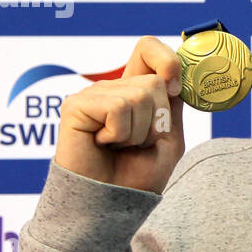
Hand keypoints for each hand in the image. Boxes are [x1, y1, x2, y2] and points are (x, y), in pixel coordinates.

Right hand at [54, 36, 185, 192]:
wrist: (113, 203)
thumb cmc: (138, 174)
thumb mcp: (169, 136)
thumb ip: (172, 102)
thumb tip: (172, 74)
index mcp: (134, 90)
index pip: (148, 48)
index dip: (168, 61)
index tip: (175, 91)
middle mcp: (112, 88)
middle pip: (153, 80)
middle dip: (157, 120)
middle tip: (137, 142)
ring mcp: (93, 95)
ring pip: (139, 96)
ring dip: (138, 132)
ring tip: (119, 146)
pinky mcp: (76, 105)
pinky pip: (118, 108)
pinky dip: (120, 133)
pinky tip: (103, 144)